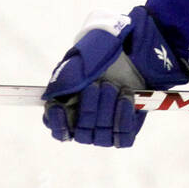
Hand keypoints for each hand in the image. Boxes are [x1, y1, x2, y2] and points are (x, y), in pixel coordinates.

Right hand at [42, 7, 188, 147]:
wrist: (135, 48)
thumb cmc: (104, 51)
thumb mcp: (85, 56)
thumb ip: (68, 75)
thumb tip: (53, 95)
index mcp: (66, 103)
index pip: (55, 125)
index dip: (56, 121)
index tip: (60, 106)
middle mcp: (84, 119)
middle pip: (80, 132)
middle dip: (88, 110)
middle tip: (99, 85)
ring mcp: (105, 126)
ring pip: (100, 136)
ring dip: (107, 112)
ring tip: (115, 87)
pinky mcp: (125, 128)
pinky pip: (122, 138)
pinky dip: (124, 119)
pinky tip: (126, 98)